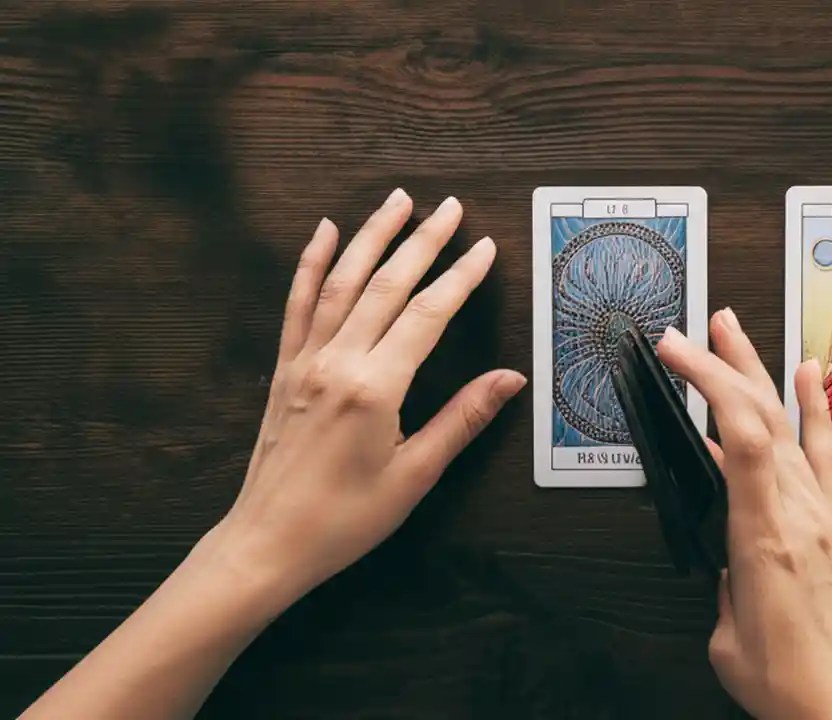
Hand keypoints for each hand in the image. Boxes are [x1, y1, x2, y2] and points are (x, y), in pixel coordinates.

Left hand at [212, 189, 524, 602]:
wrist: (267, 543)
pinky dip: (311, 263)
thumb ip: (462, 419)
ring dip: (371, 236)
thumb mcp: (415, 475)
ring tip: (396, 199)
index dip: (460, 277)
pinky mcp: (285, 369)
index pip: (427, 314)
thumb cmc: (344, 519)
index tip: (484, 247)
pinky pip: (298, 303)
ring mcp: (306, 361)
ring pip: (342, 281)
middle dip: (422, 240)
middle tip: (450, 206)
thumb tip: (509, 379)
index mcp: (375, 388)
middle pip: (387, 285)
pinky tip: (324, 233)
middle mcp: (337, 362)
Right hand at [657, 308, 831, 719]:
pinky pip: (823, 452)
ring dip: (759, 372)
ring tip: (733, 330)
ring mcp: (820, 513)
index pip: (738, 437)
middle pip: (761, 417)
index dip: (708, 383)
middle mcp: (799, 513)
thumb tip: (720, 551)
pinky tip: (805, 371)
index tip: (676, 351)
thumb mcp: (722, 628)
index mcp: (763, 536)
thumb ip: (719, 575)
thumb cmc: (779, 676)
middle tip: (690, 331)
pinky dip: (814, 408)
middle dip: (722, 365)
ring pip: (789, 425)